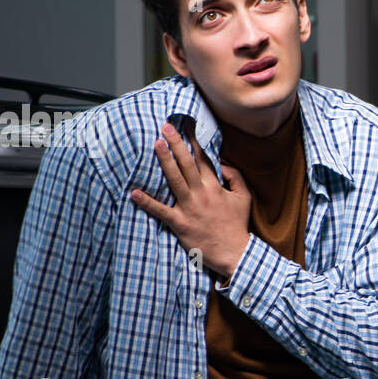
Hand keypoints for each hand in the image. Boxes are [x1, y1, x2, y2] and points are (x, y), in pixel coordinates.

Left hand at [129, 121, 252, 277]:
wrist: (234, 253)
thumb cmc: (237, 225)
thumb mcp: (243, 198)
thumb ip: (235, 178)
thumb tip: (223, 164)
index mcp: (215, 187)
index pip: (204, 158)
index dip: (195, 140)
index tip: (187, 125)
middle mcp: (201, 194)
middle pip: (187, 164)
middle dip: (177, 143)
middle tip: (166, 126)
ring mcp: (189, 208)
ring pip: (175, 180)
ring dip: (165, 161)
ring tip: (156, 144)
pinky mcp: (180, 223)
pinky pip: (161, 211)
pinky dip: (147, 202)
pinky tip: (134, 192)